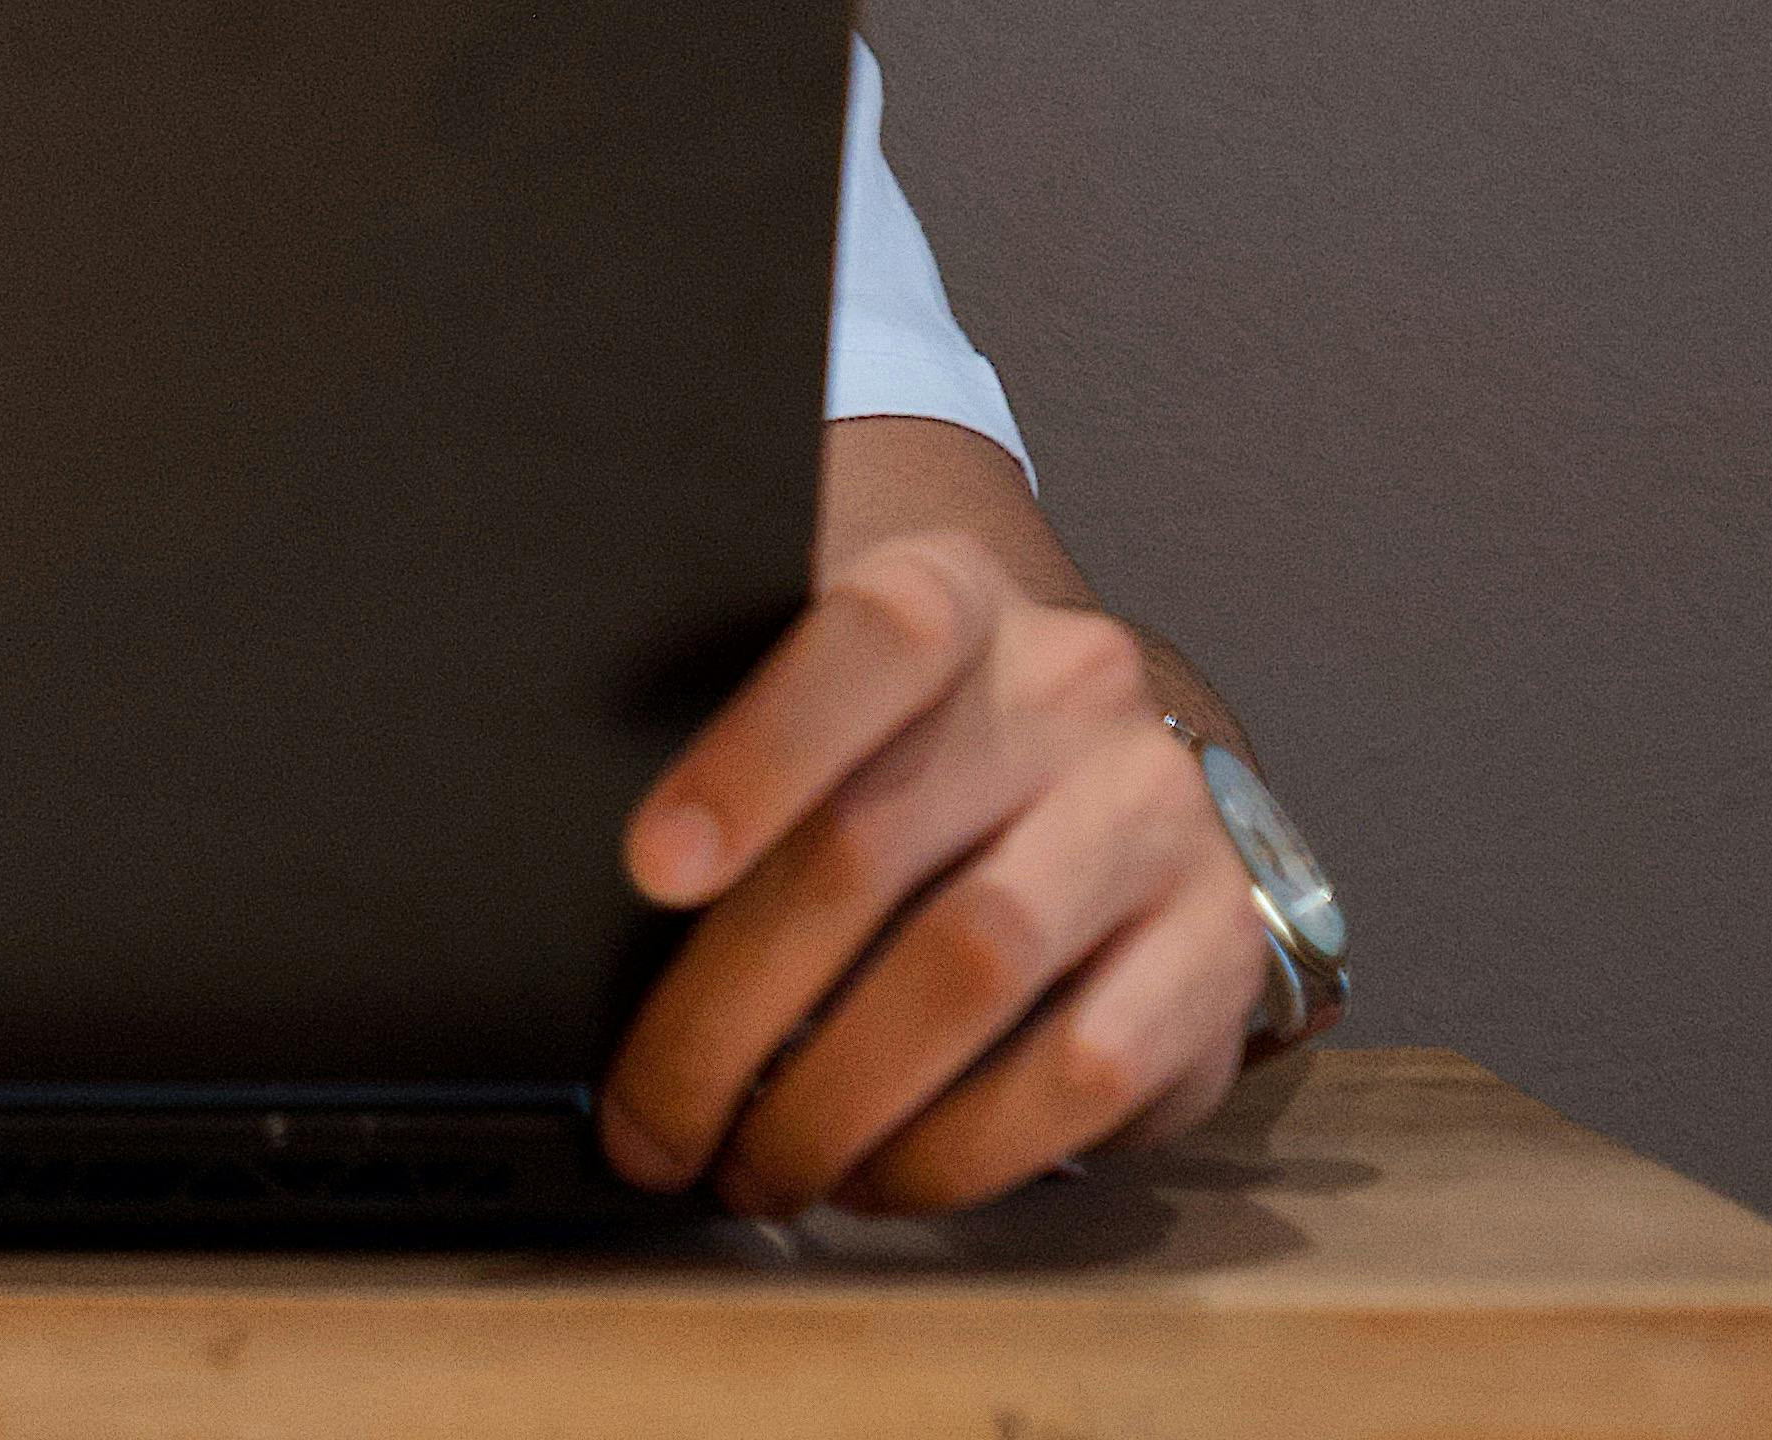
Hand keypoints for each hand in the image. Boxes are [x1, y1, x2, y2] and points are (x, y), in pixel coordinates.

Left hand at [597, 534, 1273, 1217]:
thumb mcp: (820, 706)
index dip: (753, 751)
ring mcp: (1155, 814)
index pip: (865, 637)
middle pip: (874, 848)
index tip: (650, 869)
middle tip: (649, 1119)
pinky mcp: (1222, 944)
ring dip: (836, 1100)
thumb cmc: (900, 754)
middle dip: (731, 1013)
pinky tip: (879, 1178)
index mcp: (950, 593)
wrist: (1095, 780)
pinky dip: (961, 1149)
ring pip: (973, 969)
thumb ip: (720, 752)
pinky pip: (1085, 1071)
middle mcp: (1067, 688)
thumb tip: (549, 875)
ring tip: (751, 1169)